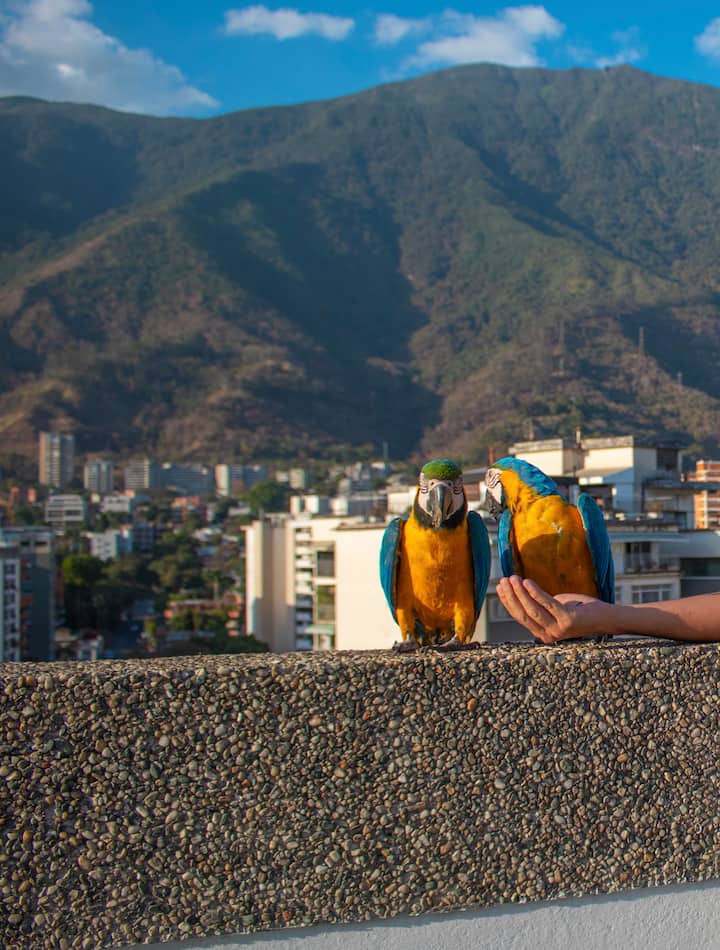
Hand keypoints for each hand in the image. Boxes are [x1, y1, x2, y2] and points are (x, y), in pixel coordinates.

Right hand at [496, 576, 610, 642]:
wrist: (607, 617)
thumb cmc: (582, 610)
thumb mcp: (557, 607)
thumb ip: (542, 604)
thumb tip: (524, 590)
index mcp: (543, 633)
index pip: (520, 617)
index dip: (508, 601)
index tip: (500, 587)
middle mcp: (548, 635)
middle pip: (523, 614)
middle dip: (511, 596)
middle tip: (503, 580)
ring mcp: (558, 630)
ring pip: (532, 610)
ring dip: (520, 593)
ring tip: (513, 578)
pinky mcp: (568, 620)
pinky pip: (547, 604)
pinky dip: (535, 592)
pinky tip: (527, 582)